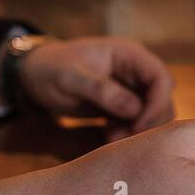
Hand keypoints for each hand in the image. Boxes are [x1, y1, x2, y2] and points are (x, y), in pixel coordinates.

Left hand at [18, 36, 174, 140]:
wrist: (32, 75)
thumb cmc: (49, 68)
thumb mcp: (69, 78)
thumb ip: (100, 90)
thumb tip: (134, 108)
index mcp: (128, 55)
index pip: (161, 78)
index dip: (158, 103)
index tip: (139, 125)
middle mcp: (135, 71)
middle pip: (162, 98)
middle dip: (149, 120)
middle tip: (124, 137)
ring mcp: (130, 89)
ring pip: (152, 113)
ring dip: (139, 130)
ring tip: (112, 139)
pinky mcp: (121, 105)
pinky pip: (136, 122)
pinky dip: (127, 132)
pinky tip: (108, 138)